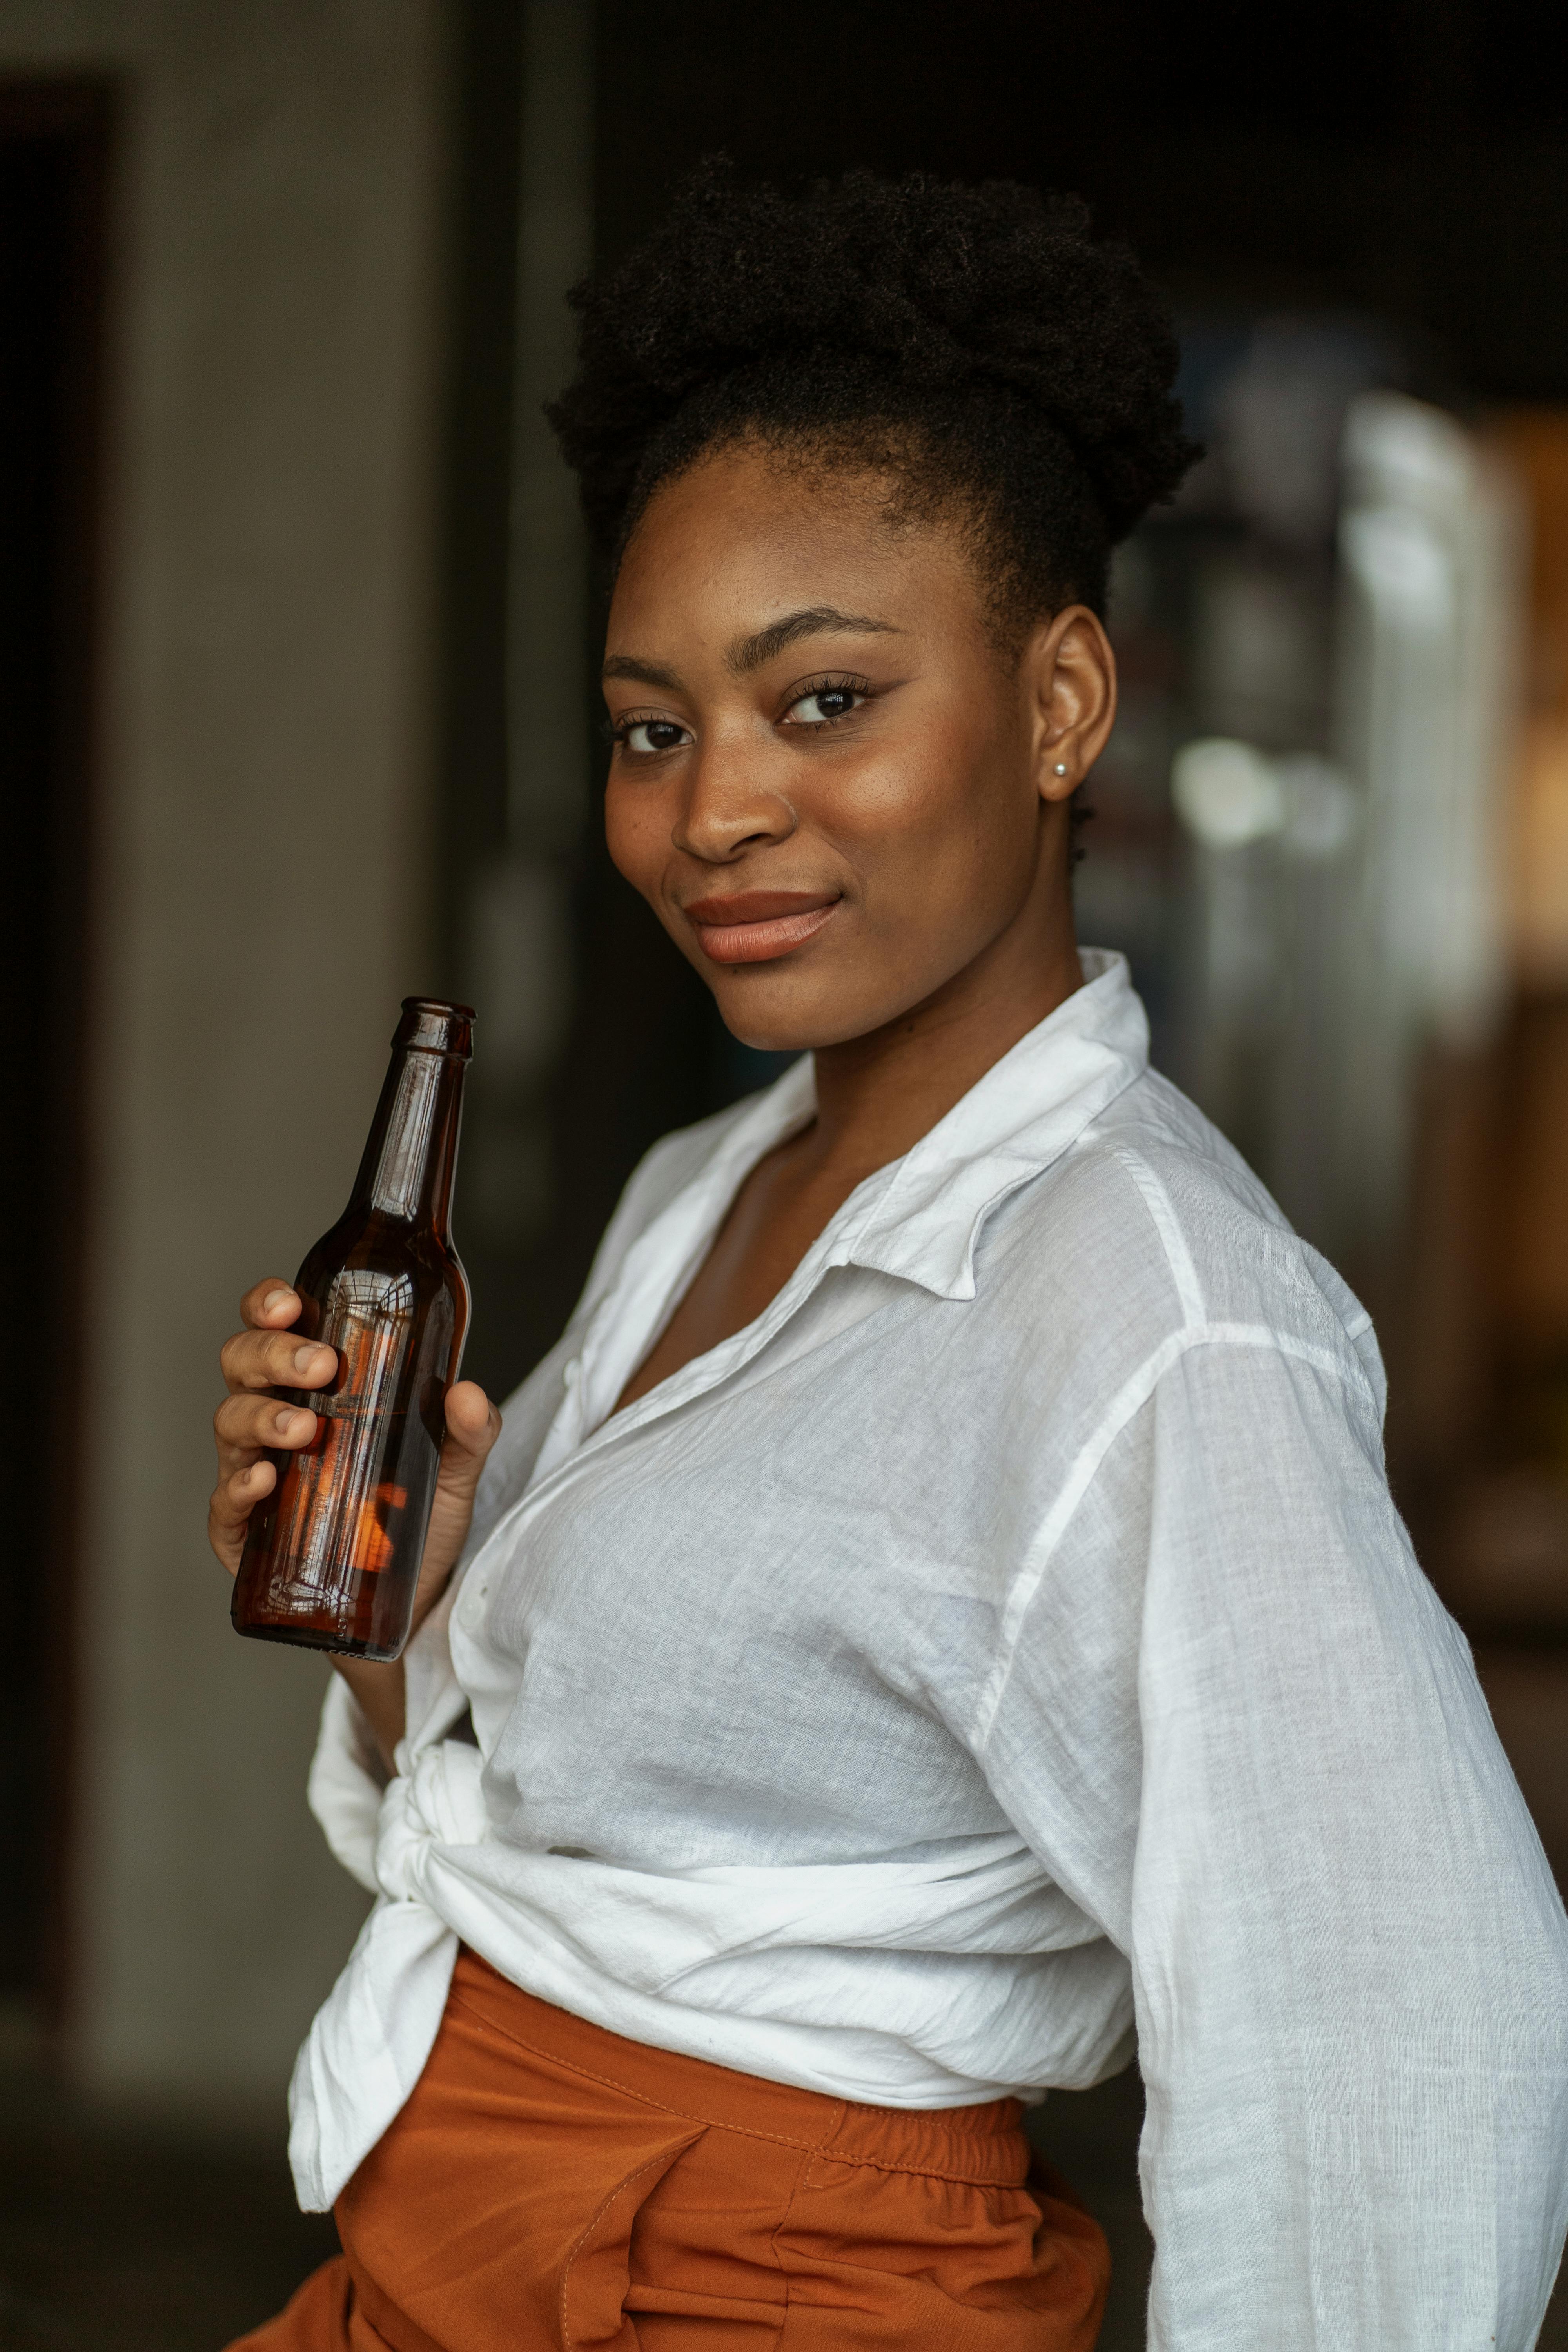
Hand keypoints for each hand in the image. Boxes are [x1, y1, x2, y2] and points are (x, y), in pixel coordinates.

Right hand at [209, 1277, 500, 1759]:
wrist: (412, 1607)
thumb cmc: (417, 1522)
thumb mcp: (455, 1470)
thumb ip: (469, 1431)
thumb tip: (468, 1393)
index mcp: (313, 1391)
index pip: (273, 1328)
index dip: (268, 1305)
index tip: (292, 1302)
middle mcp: (275, 1423)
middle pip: (243, 1365)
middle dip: (273, 1355)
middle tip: (321, 1368)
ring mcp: (254, 1477)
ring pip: (230, 1424)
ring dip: (263, 1417)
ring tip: (304, 1431)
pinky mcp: (246, 1537)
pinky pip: (225, 1505)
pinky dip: (238, 1486)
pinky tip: (263, 1479)